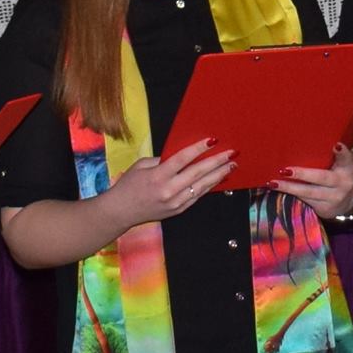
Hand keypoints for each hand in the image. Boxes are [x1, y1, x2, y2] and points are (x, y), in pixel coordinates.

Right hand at [102, 142, 237, 227]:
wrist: (121, 212)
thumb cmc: (128, 186)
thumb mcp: (141, 166)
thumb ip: (162, 160)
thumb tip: (182, 156)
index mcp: (158, 176)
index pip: (183, 159)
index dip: (199, 149)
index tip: (213, 140)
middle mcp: (169, 190)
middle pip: (198, 173)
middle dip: (216, 162)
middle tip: (231, 153)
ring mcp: (175, 202)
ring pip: (202, 187)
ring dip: (218, 175)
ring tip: (231, 165)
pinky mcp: (178, 210)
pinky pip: (197, 196)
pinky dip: (209, 187)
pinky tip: (218, 179)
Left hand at [272, 145, 352, 223]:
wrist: (344, 204)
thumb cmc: (335, 175)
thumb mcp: (338, 164)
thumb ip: (329, 153)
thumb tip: (309, 135)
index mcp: (346, 167)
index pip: (346, 158)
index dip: (342, 152)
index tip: (336, 145)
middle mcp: (342, 183)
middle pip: (322, 177)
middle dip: (302, 174)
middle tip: (285, 170)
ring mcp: (333, 198)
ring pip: (309, 193)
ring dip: (289, 188)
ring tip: (274, 182)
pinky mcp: (324, 208)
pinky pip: (304, 201)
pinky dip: (290, 195)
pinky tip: (277, 190)